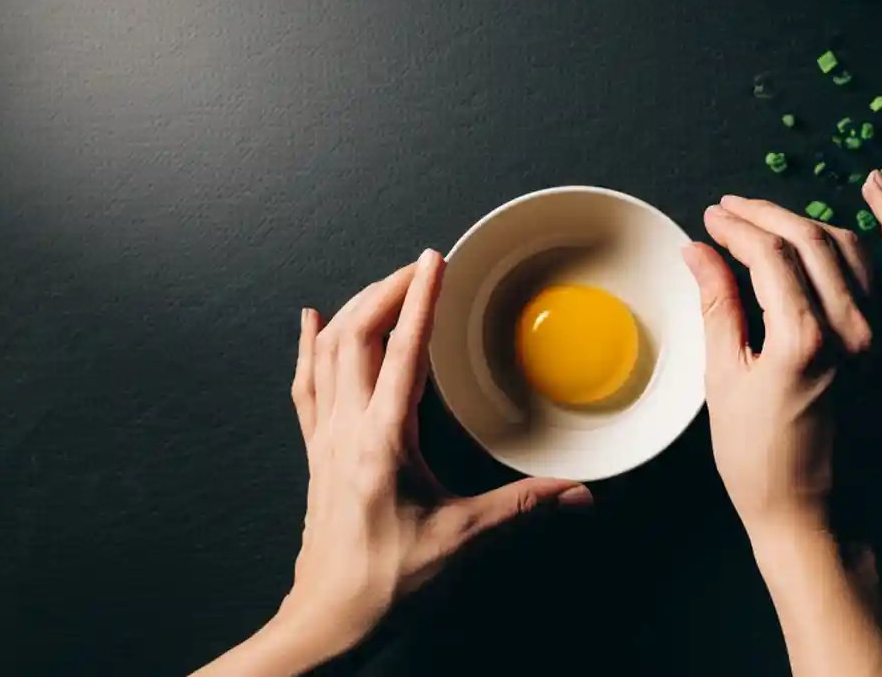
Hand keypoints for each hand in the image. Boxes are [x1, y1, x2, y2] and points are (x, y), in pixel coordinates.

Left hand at [194, 249, 592, 675]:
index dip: (420, 300)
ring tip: (383, 283)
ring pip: (327, 352)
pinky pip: (306, 384)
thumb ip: (521, 507)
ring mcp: (324, 439)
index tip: (434, 261)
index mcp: (380, 442)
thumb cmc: (385, 583)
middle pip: (355, 335)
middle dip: (387, 290)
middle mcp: (346, 430)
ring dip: (356, 309)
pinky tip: (310, 322)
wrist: (329, 619)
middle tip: (419, 266)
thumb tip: (575, 492)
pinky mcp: (316, 453)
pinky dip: (309, 347)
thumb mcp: (461, 539)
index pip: (401, 352)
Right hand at [682, 171, 881, 534]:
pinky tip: (878, 187)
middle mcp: (855, 329)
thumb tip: (698, 251)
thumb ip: (718, 306)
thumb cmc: (761, 463)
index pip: (769, 255)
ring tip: (771, 217)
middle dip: (765, 216)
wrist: (820, 520)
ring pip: (852, 247)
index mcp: (804, 340)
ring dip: (810, 221)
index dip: (735, 229)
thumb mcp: (725, 382)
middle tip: (729, 211)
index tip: (710, 221)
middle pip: (810, 241)